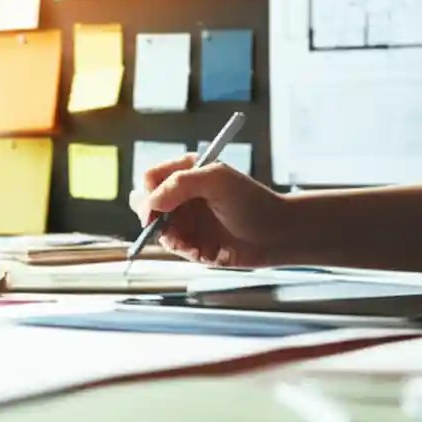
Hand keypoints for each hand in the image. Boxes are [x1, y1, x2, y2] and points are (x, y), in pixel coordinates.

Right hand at [127, 154, 291, 267]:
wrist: (277, 234)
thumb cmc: (252, 201)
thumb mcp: (216, 180)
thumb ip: (179, 184)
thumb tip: (150, 203)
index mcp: (186, 171)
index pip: (150, 177)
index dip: (149, 192)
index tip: (156, 207)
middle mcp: (181, 194)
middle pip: (144, 201)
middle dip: (149, 215)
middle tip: (162, 224)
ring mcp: (185, 218)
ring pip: (155, 227)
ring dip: (166, 235)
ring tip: (186, 241)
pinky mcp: (191, 242)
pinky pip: (171, 246)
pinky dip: (179, 249)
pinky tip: (196, 250)